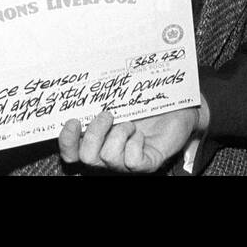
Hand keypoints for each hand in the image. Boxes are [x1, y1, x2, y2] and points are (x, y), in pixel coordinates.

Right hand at [57, 107, 199, 172]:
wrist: (179, 107)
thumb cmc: (147, 101)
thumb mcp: (121, 98)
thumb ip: (101, 97)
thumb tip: (85, 82)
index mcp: (97, 139)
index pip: (71, 151)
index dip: (67, 140)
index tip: (74, 120)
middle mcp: (108, 153)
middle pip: (86, 157)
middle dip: (95, 133)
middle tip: (109, 114)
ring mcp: (126, 162)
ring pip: (108, 158)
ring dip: (119, 134)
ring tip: (132, 123)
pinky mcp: (146, 163)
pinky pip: (132, 161)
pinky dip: (135, 144)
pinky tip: (143, 135)